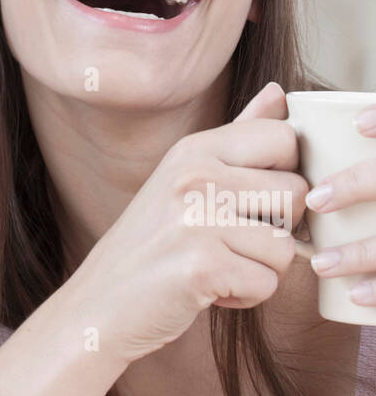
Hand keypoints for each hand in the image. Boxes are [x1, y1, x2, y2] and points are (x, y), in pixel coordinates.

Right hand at [71, 82, 305, 365]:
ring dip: (260, 269)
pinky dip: (244, 297)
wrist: (99, 303)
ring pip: (287, 247)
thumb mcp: (187, 178)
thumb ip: (238, 136)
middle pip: (296, 193)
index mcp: (194, 148)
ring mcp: (197, 219)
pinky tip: (208, 289)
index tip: (258, 200)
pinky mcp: (202, 265)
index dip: (286, 174)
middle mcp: (195, 175)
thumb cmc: (151, 244)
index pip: (284, 136)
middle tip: (232, 241)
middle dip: (278, 228)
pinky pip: (267, 284)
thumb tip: (278, 92)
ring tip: (217, 265)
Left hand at [306, 101, 375, 305]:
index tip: (356, 125)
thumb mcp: (356, 164)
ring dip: (363, 252)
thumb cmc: (360, 194)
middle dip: (361, 185)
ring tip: (319, 263)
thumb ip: (320, 132)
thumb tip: (274, 95)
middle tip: (314, 200)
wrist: (375, 220)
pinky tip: (354, 297)